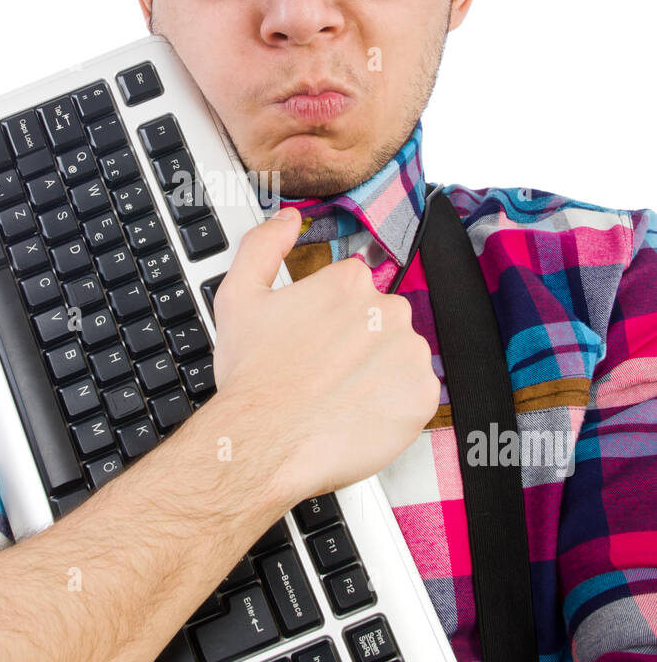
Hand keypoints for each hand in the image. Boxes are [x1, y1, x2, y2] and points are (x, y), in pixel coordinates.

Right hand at [211, 206, 439, 500]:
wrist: (265, 442)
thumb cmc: (253, 377)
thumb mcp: (239, 297)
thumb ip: (263, 245)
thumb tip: (288, 219)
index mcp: (350, 282)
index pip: (355, 291)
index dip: (330, 319)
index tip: (314, 342)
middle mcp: (388, 310)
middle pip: (381, 322)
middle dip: (359, 344)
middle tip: (324, 373)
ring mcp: (410, 354)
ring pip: (401, 357)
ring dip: (379, 374)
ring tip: (340, 396)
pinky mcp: (422, 397)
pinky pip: (416, 395)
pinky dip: (394, 406)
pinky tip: (360, 414)